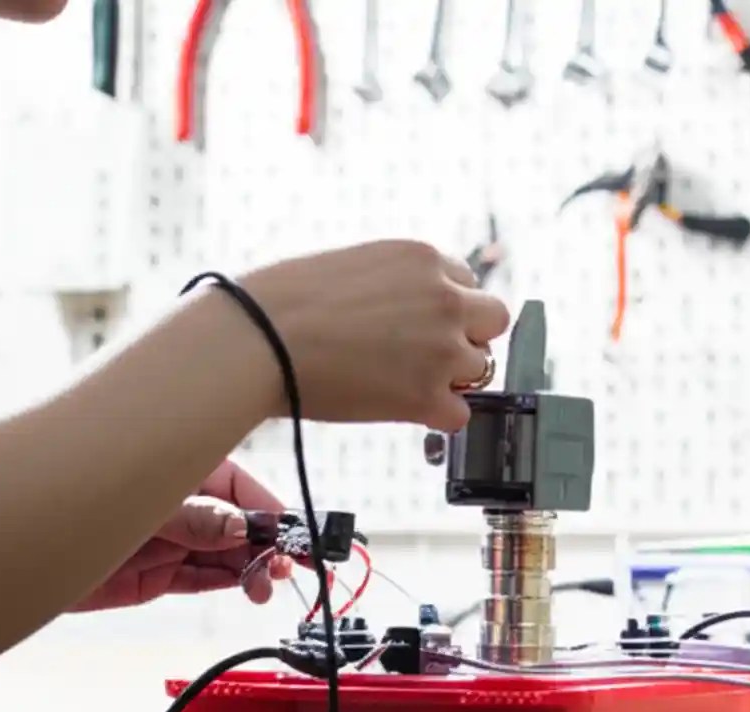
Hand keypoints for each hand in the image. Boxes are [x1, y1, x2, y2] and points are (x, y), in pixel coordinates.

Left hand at [70, 460, 293, 611]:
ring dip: (249, 567)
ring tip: (264, 585)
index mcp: (184, 467)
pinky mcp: (157, 574)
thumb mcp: (145, 505)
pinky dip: (225, 581)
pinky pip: (201, 576)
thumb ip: (196, 519)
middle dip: (265, 543)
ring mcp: (171, 538)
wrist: (26, 548)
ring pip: (224, 553)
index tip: (294, 531)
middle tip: (285, 566)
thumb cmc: (79, 498)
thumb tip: (241, 527)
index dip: (270, 509)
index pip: (241, 487)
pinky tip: (244, 583)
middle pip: (238, 522)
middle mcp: (182, 502)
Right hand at [239, 240, 510, 430]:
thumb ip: (397, 281)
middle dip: (467, 335)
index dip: (446, 307)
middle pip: (492, 320)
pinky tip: (404, 408)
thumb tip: (408, 305)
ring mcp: (442, 349)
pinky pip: (460, 413)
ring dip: (451, 377)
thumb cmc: (283, 300)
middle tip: (428, 352)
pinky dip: (437, 416)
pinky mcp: (427, 396)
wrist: (256, 339)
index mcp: (424, 258)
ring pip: (481, 368)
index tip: (421, 322)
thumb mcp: (355, 263)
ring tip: (403, 380)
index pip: (467, 283)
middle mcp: (446, 299)